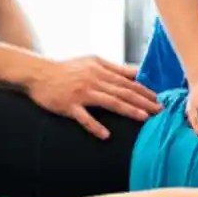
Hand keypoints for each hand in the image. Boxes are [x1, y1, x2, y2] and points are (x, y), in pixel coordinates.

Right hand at [25, 56, 162, 139]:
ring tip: (143, 118)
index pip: (127, 81)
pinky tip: (106, 135)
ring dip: (128, 110)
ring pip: (109, 102)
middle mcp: (94, 80)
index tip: (158, 98)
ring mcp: (81, 93)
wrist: (38, 73)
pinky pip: (84, 117)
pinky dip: (95, 126)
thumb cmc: (67, 68)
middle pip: (123, 91)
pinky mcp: (68, 105)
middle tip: (159, 110)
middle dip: (144, 101)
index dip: (144, 90)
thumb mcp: (92, 61)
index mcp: (101, 69)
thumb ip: (114, 67)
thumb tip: (137, 72)